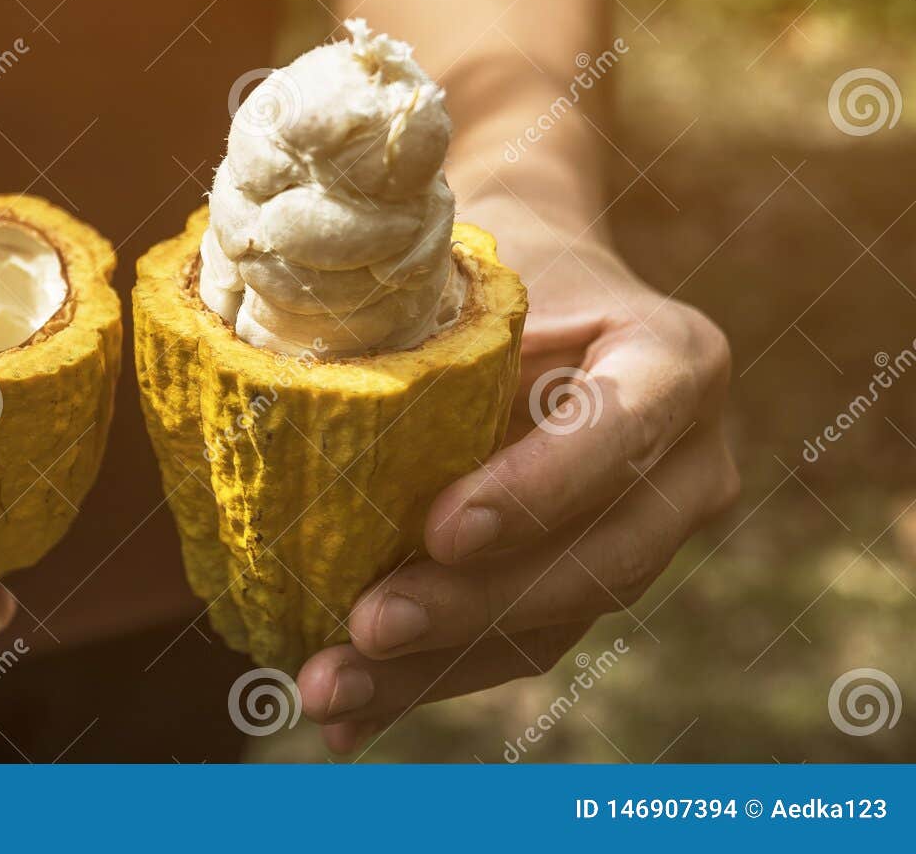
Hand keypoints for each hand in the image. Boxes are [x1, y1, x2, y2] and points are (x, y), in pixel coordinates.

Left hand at [297, 226, 738, 754]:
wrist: (543, 281)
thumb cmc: (494, 262)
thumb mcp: (476, 273)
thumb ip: (434, 340)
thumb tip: (291, 407)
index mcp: (674, 361)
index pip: (621, 432)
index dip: (538, 488)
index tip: (440, 528)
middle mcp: (685, 462)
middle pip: (595, 556)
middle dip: (471, 605)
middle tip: (364, 627)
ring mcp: (647, 534)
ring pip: (554, 620)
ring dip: (435, 668)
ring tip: (329, 688)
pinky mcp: (588, 580)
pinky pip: (517, 641)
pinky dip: (427, 679)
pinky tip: (348, 714)